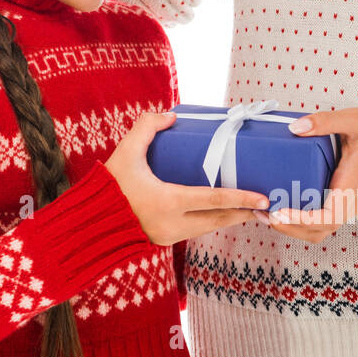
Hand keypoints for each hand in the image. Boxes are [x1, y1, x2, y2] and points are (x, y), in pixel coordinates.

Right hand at [104, 111, 270, 245]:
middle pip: (219, 219)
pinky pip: (197, 231)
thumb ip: (146, 127)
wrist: (91, 222)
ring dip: (230, 218)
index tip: (263, 198)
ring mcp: (170, 235)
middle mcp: (173, 224)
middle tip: (267, 205)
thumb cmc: (109, 186)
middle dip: (244, 212)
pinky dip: (213, 222)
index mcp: (168, 202)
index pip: (213, 200)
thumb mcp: (125, 152)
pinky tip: (222, 214)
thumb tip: (172, 116)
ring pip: (209, 227)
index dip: (240, 198)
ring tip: (250, 208)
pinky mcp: (165, 240)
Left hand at [254, 106, 357, 242]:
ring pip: (321, 229)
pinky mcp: (347, 200)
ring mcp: (350, 204)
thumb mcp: (352, 119)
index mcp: (352, 188)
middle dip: (290, 228)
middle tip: (263, 213)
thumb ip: (323, 122)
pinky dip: (304, 220)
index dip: (301, 220)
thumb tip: (294, 128)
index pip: (326, 217)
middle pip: (319, 231)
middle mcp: (351, 202)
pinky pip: (324, 219)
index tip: (279, 212)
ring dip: (295, 227)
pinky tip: (286, 203)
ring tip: (268, 212)